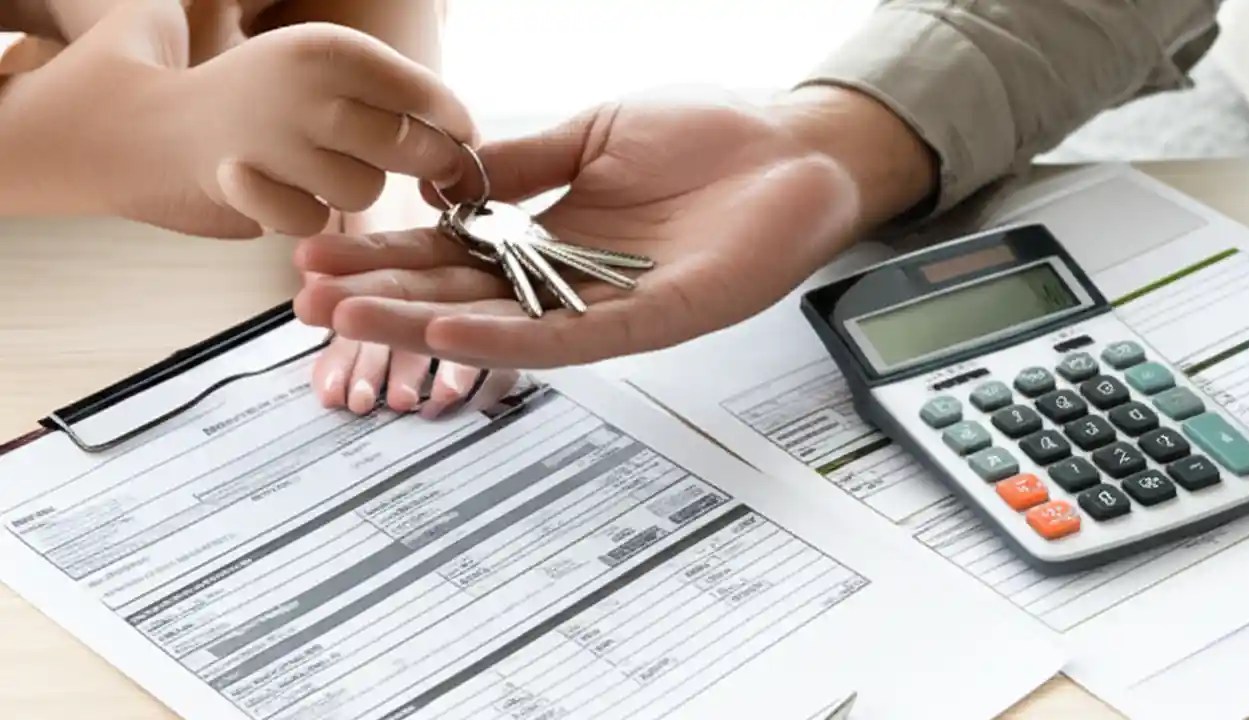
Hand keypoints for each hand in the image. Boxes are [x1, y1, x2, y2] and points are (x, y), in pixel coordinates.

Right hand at [0, 0, 474, 237]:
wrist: (145, 123)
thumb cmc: (255, 94)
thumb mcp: (320, 66)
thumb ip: (387, 90)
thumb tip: (463, 132)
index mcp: (330, 48)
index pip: (427, 95)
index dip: (456, 126)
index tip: (466, 142)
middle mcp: (309, 89)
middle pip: (411, 147)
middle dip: (426, 165)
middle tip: (431, 175)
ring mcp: (279, 142)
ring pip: (366, 188)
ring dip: (353, 186)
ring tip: (318, 167)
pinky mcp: (252, 190)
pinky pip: (317, 218)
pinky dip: (304, 211)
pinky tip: (279, 188)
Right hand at [291, 86, 935, 367]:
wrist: (795, 144)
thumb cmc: (710, 136)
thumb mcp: (594, 134)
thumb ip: (525, 166)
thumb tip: (449, 178)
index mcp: (553, 234)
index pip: (455, 253)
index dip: (388, 254)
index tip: (322, 252)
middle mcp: (571, 278)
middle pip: (463, 295)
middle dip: (383, 296)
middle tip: (307, 298)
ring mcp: (608, 303)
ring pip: (503, 325)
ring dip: (422, 323)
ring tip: (347, 319)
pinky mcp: (652, 317)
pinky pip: (570, 336)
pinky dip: (506, 338)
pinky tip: (447, 332)